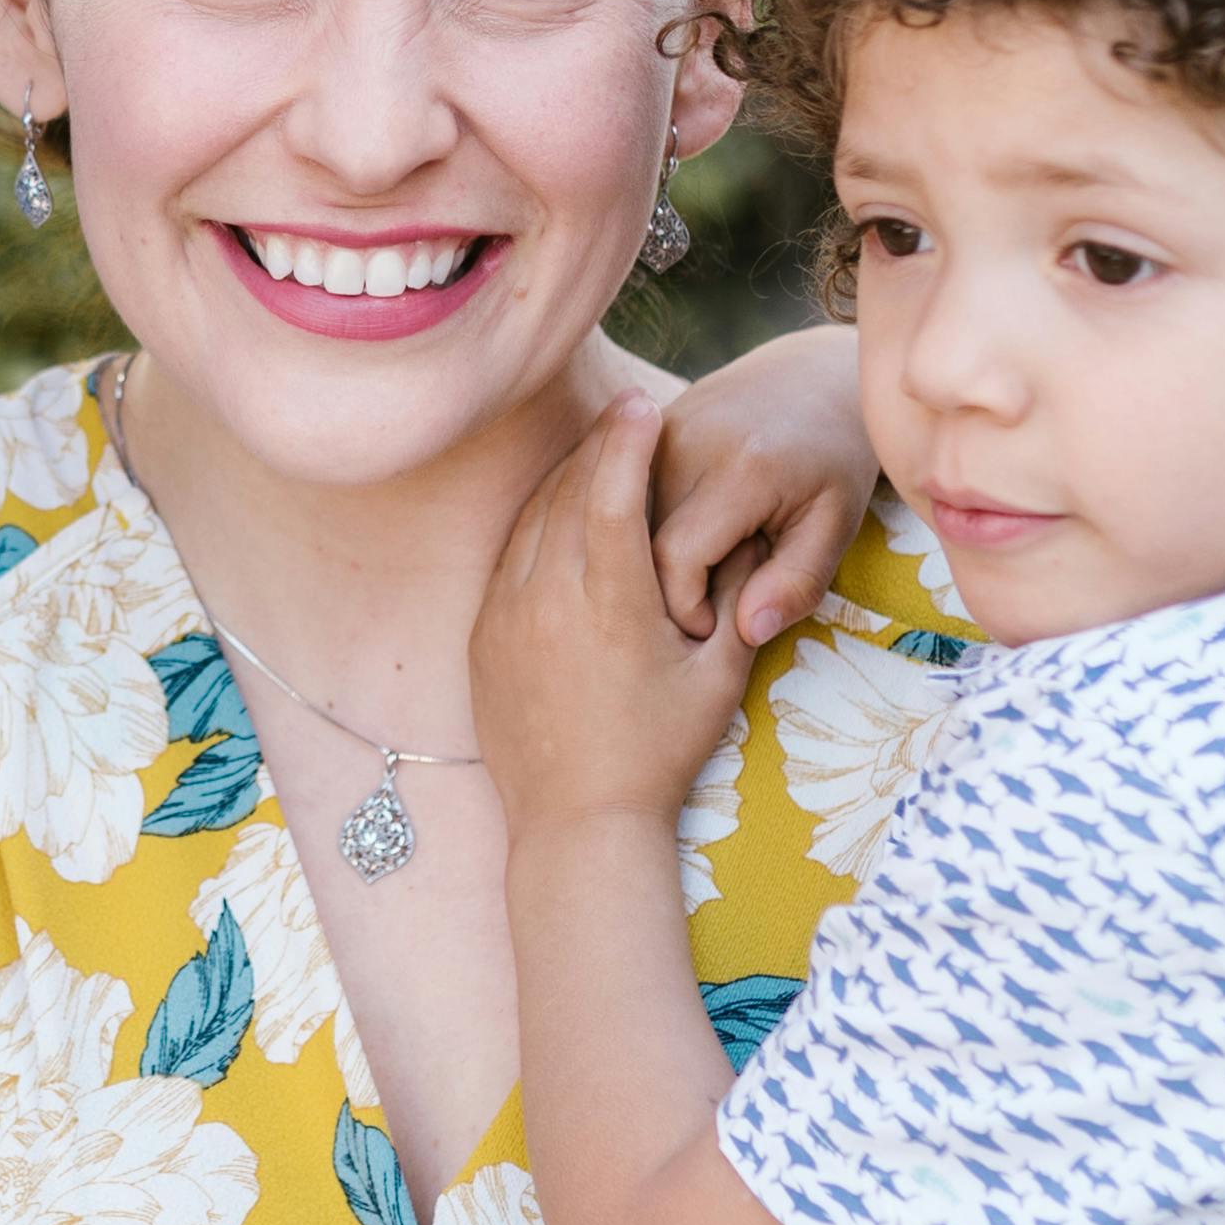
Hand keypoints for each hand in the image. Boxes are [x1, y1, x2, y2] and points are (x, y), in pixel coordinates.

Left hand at [478, 390, 761, 836]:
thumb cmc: (660, 752)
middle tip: (627, 410)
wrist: (577, 821)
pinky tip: (559, 508)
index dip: (626, 443)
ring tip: (598, 447)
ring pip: (532, 521)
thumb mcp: (715, 680)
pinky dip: (535, 522)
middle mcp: (548, 602)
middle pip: (566, 495)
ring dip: (565, 478)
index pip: (611, 498)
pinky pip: (508, 557)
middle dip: (598, 446)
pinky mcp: (484, 636)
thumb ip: (732, 606)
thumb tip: (739, 541)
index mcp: (610, 608)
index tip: (643, 403)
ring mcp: (507, 617)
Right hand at [646, 321, 874, 645]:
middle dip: (664, 590)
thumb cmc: (834, 458)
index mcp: (740, 470)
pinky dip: (646, 528)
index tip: (712, 629)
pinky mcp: (648, 427)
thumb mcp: (835, 525)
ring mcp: (661, 427)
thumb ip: (795, 583)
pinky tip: (683, 538)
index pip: (676, 561)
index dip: (686, 610)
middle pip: (641, 544)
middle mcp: (687, 441)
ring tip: (699, 569)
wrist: (814, 375)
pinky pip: (628, 493)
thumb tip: (745, 632)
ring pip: (628, 521)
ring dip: (652, 558)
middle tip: (707, 605)